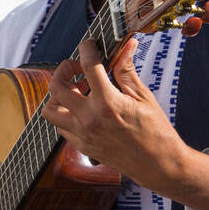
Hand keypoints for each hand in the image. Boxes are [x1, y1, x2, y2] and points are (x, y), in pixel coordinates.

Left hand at [42, 37, 188, 194]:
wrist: (157, 165)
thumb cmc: (155, 131)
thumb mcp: (143, 97)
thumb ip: (126, 70)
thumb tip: (126, 46)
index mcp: (107, 103)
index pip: (88, 66)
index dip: (87, 48)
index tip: (90, 44)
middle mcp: (90, 119)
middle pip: (56, 86)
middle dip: (64, 69)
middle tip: (78, 68)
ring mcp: (83, 135)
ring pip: (51, 110)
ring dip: (58, 95)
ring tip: (76, 90)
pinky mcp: (82, 146)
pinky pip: (61, 127)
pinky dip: (66, 114)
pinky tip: (82, 109)